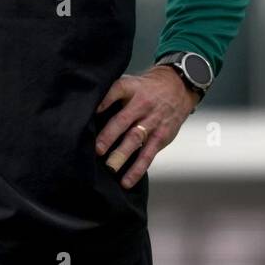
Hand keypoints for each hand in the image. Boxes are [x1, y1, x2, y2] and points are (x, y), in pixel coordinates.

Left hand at [94, 65, 199, 188]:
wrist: (178, 87)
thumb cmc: (146, 89)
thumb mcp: (131, 83)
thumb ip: (112, 95)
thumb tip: (86, 114)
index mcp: (132, 89)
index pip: (117, 90)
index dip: (104, 100)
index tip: (92, 111)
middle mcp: (142, 104)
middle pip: (124, 120)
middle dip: (109, 135)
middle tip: (97, 150)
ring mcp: (152, 121)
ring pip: (136, 139)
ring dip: (122, 154)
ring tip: (110, 167)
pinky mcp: (161, 136)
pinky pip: (148, 154)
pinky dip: (137, 168)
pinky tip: (127, 180)